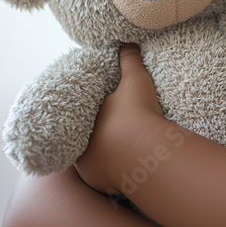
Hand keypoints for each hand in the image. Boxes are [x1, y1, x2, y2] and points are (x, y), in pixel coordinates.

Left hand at [74, 42, 164, 193]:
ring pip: (92, 164)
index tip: (100, 118)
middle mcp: (80, 149)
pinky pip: (105, 181)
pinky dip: (112, 177)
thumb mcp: (134, 80)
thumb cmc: (136, 114)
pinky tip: (122, 172)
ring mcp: (89, 170)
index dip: (90, 119)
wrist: (145, 149)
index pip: (81, 121)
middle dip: (94, 141)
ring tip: (117, 156)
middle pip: (85, 144)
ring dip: (102, 161)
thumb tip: (127, 41)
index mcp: (84, 123)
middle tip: (109, 137)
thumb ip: (129, 60)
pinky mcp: (101, 185)